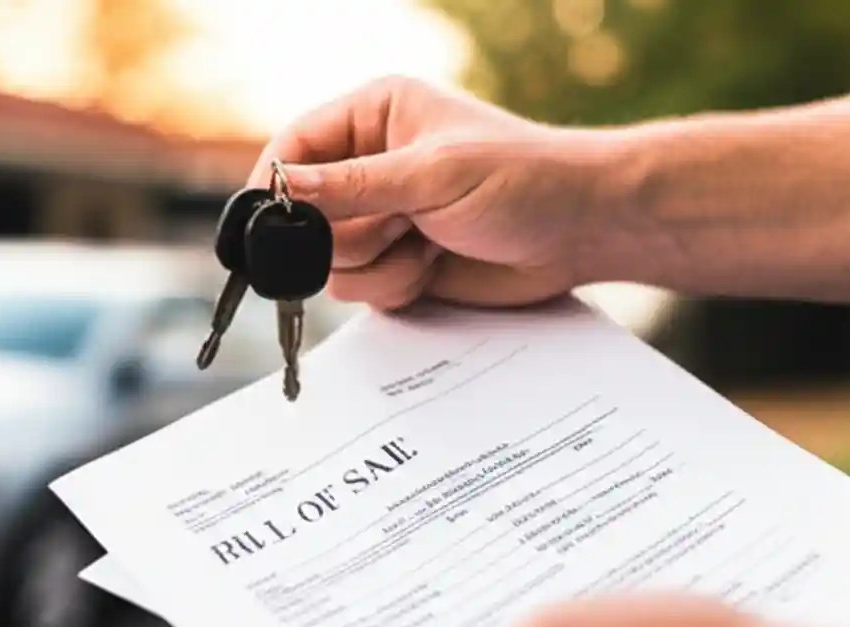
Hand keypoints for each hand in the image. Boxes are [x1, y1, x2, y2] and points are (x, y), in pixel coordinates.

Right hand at [247, 77, 621, 309]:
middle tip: (397, 227)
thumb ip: (353, 186)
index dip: (276, 184)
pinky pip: (361, 287)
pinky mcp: (398, 260)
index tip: (268, 221)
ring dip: (377, 263)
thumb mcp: (431, 175)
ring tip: (426, 244)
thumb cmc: (523, 180)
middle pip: (306, 213)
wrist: (581, 233)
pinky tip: (434, 266)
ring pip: (331, 259)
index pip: (296, 144)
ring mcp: (384, 216)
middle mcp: (372, 164)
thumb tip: (285, 187)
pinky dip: (394, 285)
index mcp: (376, 116)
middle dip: (349, 232)